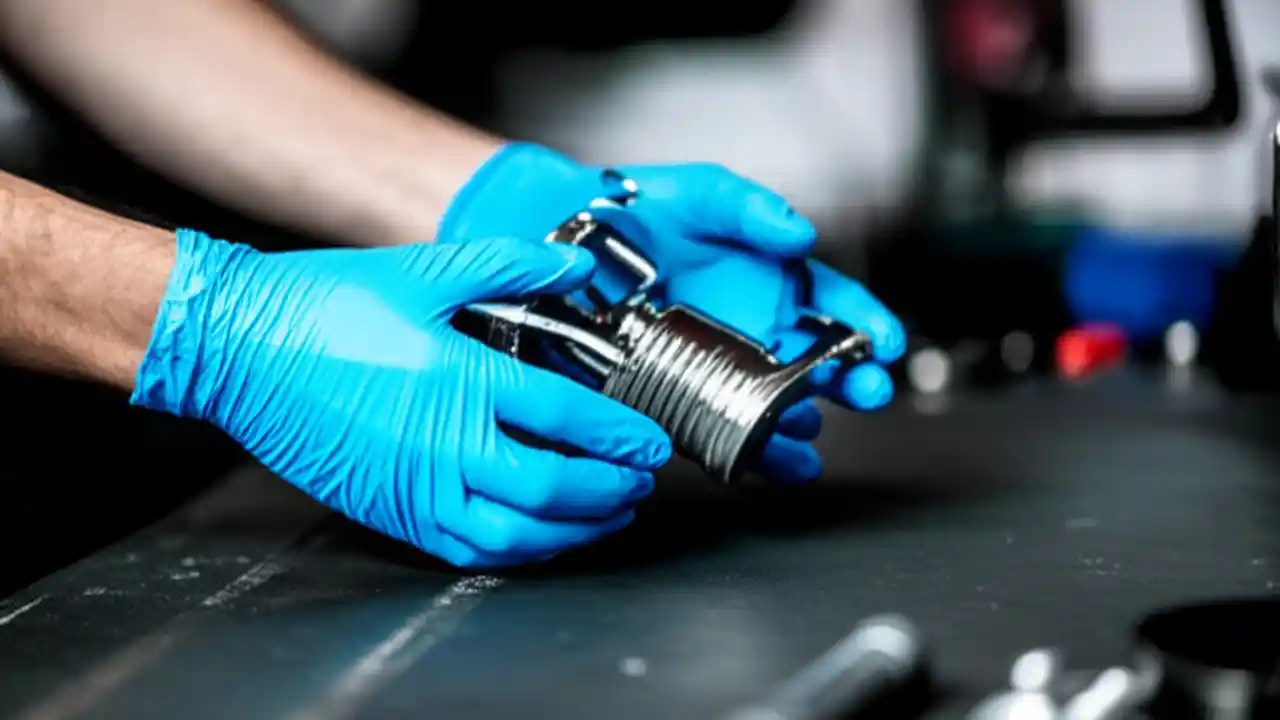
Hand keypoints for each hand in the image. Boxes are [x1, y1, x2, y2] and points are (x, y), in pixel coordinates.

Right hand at [130, 230, 671, 567]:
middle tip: (641, 481)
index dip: (621, 435)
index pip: (568, 418)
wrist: (235, 345)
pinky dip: (518, 551)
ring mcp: (415, 487)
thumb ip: (509, 266)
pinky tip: (541, 537)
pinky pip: (467, 549)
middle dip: (611, 488)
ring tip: (607, 515)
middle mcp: (443, 444)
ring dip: (574, 528)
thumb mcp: (423, 271)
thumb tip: (573, 264)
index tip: (650, 441)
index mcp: (460, 380)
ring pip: (516, 531)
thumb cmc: (320, 305)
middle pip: (554, 485)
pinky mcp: (389, 511)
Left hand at [438, 143, 905, 483]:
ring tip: (812, 437)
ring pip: (778, 403)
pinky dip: (753, 450)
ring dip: (801, 424)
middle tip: (867, 393)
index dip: (867, 322)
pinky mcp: (683, 393)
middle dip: (850, 380)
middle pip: (819, 362)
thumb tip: (800, 235)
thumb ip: (753, 207)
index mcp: (775, 279)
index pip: (835, 304)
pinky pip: (725, 427)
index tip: (886, 341)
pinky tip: (772, 461)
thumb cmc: (645, 211)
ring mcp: (724, 365)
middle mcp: (758, 328)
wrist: (574, 238)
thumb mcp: (704, 192)